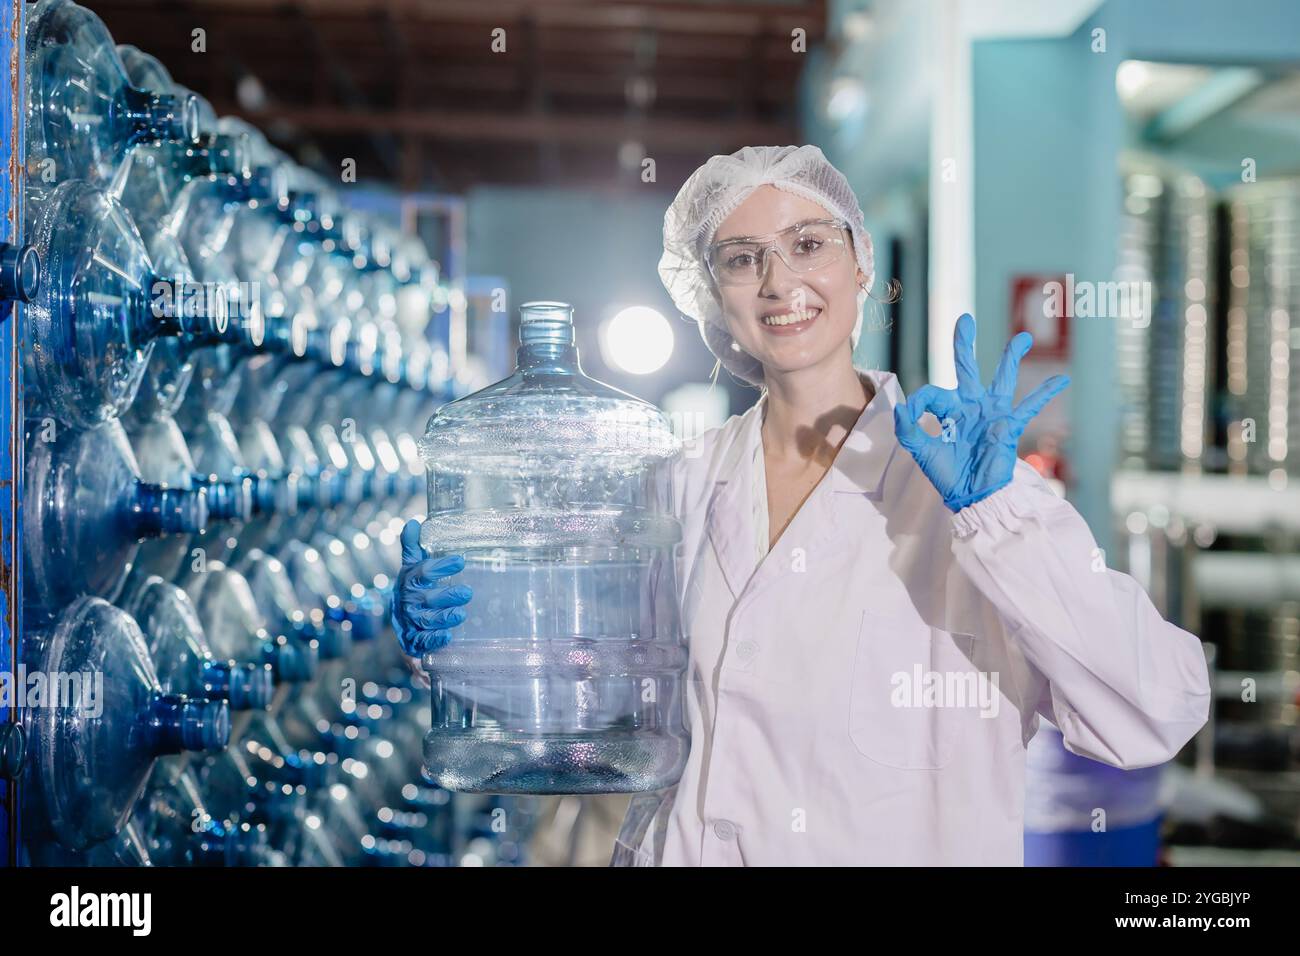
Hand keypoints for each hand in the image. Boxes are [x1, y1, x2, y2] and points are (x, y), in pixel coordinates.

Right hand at [391, 518, 472, 655]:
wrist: (400, 621)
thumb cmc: (412, 589)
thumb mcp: (412, 567)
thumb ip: (412, 547)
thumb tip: (413, 523)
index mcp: (409, 582)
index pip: (421, 573)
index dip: (439, 567)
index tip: (459, 561)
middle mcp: (408, 602)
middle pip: (425, 599)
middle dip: (446, 596)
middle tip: (467, 592)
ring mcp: (411, 622)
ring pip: (425, 621)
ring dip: (443, 618)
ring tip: (461, 614)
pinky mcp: (415, 640)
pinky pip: (423, 641)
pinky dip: (435, 639)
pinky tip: (448, 636)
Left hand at [892, 313, 1068, 511]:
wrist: (970, 495)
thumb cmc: (946, 474)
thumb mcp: (921, 451)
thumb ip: (908, 429)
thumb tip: (902, 406)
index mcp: (948, 410)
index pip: (933, 392)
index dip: (920, 399)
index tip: (912, 411)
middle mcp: (971, 406)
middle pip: (967, 369)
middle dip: (964, 345)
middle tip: (965, 319)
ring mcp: (992, 414)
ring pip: (1003, 379)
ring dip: (1011, 357)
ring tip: (1023, 337)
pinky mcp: (1008, 426)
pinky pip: (1029, 406)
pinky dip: (1045, 393)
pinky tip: (1061, 380)